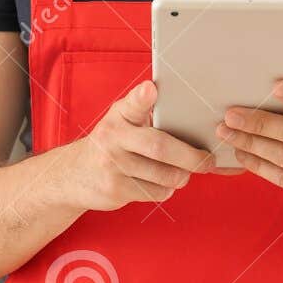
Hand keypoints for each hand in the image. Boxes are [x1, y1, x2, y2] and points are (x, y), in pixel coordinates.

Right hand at [62, 80, 215, 211]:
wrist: (75, 174)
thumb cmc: (112, 143)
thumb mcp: (121, 120)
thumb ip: (144, 112)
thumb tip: (182, 111)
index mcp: (119, 116)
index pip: (131, 104)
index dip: (142, 97)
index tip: (151, 89)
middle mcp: (112, 137)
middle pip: (159, 147)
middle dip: (190, 157)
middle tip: (208, 160)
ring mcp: (112, 165)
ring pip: (164, 175)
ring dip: (181, 176)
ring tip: (183, 172)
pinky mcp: (115, 189)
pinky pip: (156, 192)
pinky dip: (166, 189)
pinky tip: (160, 182)